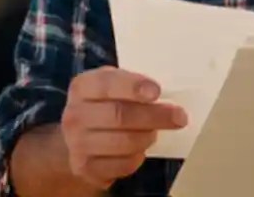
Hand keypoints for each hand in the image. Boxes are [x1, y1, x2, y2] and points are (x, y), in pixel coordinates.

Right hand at [61, 66, 188, 189]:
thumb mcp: (112, 86)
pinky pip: (122, 165)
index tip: (156, 91)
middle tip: (179, 116)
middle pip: (119, 115)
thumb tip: (165, 95)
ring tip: (155, 132)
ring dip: (147, 137)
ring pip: (124, 142)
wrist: (78, 138)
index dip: (133, 86)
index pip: (107, 83)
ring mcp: (78, 144)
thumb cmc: (104, 105)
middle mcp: (75, 115)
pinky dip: (137, 157)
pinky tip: (140, 149)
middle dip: (154, 116)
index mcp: (82, 87)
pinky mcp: (86, 168)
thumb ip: (132, 85)